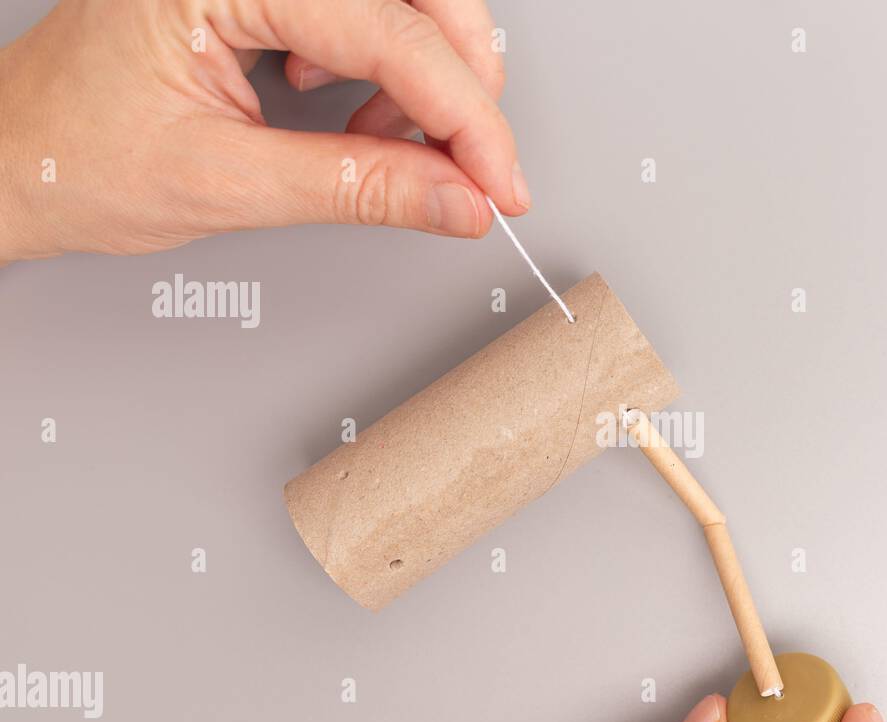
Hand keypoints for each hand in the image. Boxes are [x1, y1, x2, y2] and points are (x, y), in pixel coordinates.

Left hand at [0, 0, 524, 262]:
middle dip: (462, 85)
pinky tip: (356, 115)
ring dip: (430, 81)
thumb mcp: (226, 184)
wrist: (14, 164)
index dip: (463, 114)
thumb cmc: (72, 158)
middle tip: (477, 171)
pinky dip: (392, 73)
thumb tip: (458, 200)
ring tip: (391, 146)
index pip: (386, 30)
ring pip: (405, 2)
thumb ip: (358, 187)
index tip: (501, 183)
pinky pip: (368, 15)